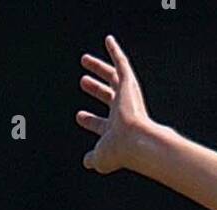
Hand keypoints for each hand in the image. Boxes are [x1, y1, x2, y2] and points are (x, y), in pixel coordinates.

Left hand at [77, 34, 155, 173]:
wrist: (137, 142)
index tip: (80, 116)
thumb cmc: (121, 151)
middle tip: (83, 82)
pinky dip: (115, 51)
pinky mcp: (130, 85)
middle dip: (95, 90)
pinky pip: (122, 63)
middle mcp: (122, 112)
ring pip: (112, 77)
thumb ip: (94, 158)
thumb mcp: (102, 158)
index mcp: (116, 130)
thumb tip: (87, 162)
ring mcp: (126, 98)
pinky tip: (108, 40)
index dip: (90, 121)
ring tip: (84, 60)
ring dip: (99, 68)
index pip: (101, 123)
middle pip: (106, 96)